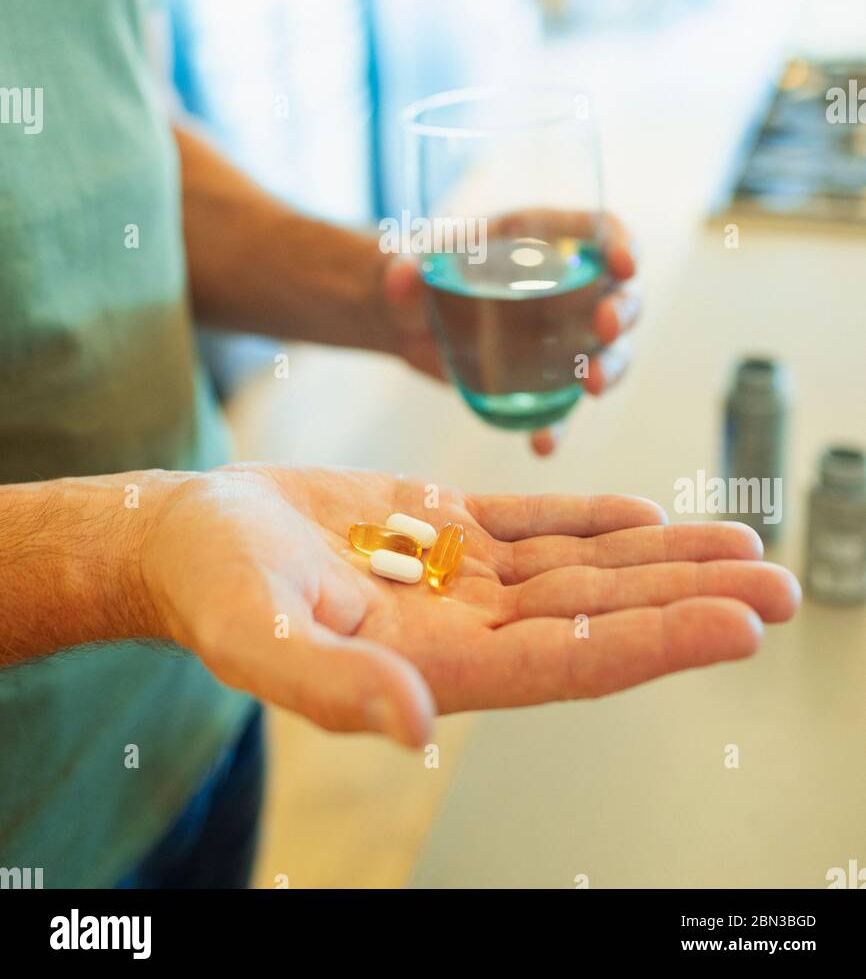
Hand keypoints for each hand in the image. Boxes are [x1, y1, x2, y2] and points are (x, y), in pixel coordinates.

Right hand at [142, 465, 799, 748]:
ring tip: (738, 544)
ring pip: (581, 566)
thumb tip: (416, 729)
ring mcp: (457, 575)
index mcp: (436, 664)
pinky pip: (533, 524)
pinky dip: (592, 518)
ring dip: (660, 555)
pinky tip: (643, 514)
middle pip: (599, 613)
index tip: (737, 627)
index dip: (658, 643)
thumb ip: (335, 686)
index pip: (570, 660)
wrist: (184, 536)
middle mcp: (463, 626)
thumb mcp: (257, 637)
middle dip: (691, 598)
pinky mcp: (440, 526)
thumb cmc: (212, 590)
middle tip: (779, 584)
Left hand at [381, 210, 639, 456]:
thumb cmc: (423, 270)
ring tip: (593, 387)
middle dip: (622, 311)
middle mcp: (567, 287)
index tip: (625, 265)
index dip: (623, 245)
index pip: (603, 233)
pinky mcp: (544, 380)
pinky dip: (557, 426)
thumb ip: (404, 267)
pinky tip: (541, 443)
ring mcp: (562, 337)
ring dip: (611, 368)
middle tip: (606, 329)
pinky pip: (562, 407)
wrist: (407, 316)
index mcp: (545, 240)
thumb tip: (400, 281)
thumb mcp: (410, 261)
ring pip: (609, 352)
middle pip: (620, 295)